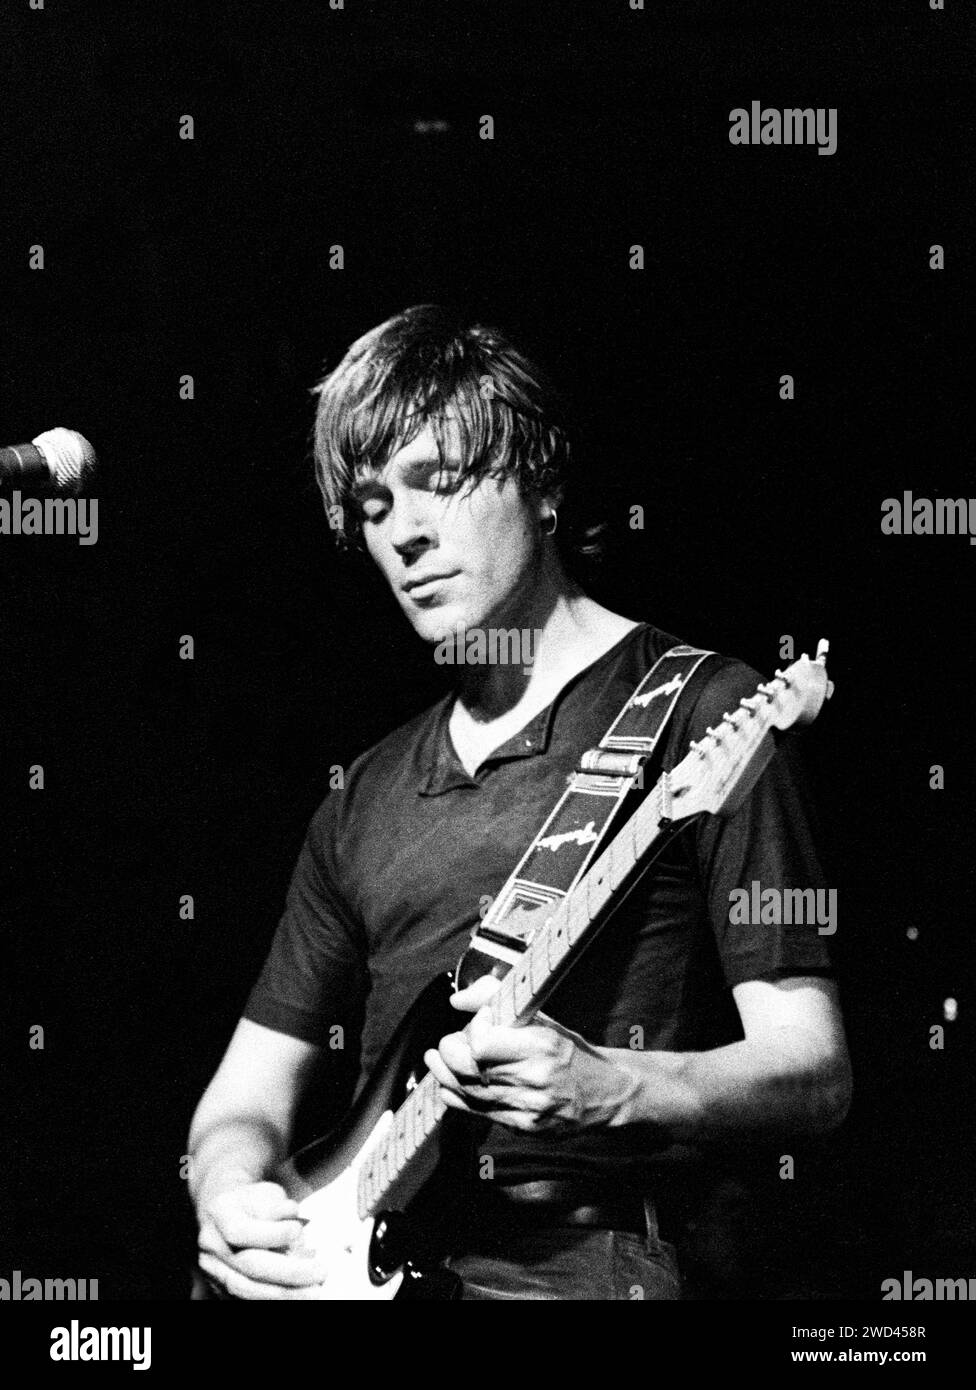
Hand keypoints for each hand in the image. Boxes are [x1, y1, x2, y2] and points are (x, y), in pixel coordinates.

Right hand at [197, 1180, 328, 1299]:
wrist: (227, 1216)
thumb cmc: (253, 1202)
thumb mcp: (266, 1193)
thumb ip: (278, 1207)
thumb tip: (293, 1220)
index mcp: (218, 1214)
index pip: (240, 1231)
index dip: (270, 1234)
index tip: (298, 1230)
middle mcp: (211, 1246)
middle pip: (248, 1265)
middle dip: (288, 1272)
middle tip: (320, 1272)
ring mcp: (214, 1272)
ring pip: (248, 1289)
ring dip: (286, 1293)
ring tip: (315, 1291)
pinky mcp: (222, 1291)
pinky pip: (249, 1300)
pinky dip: (277, 1299)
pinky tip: (300, 1297)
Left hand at [423, 975, 638, 1132]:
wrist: (604, 1094)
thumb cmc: (571, 1052)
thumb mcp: (543, 1018)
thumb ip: (497, 1000)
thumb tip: (458, 1000)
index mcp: (540, 1046)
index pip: (481, 1043)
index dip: (472, 1029)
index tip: (479, 1021)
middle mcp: (533, 1079)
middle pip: (467, 1069)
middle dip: (448, 1052)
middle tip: (448, 1042)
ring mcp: (527, 1108)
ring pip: (466, 1093)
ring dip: (444, 1073)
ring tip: (438, 1059)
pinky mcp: (522, 1127)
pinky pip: (475, 1112)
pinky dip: (457, 1096)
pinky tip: (452, 1084)